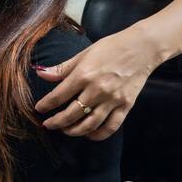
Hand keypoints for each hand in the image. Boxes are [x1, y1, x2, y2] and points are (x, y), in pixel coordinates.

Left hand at [33, 31, 157, 140]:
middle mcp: (97, 89)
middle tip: (49, 124)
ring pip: (89, 124)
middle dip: (56, 122)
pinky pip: (111, 126)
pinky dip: (98, 134)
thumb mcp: (85, 53)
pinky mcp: (126, 105)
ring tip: (66, 130)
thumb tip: (41, 74)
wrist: (143, 47)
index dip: (45, 105)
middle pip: (71, 114)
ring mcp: (113, 99)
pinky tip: (89, 134)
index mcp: (84, 74)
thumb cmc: (113, 47)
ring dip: (74, 131)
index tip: (39, 109)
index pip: (58, 96)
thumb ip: (63, 68)